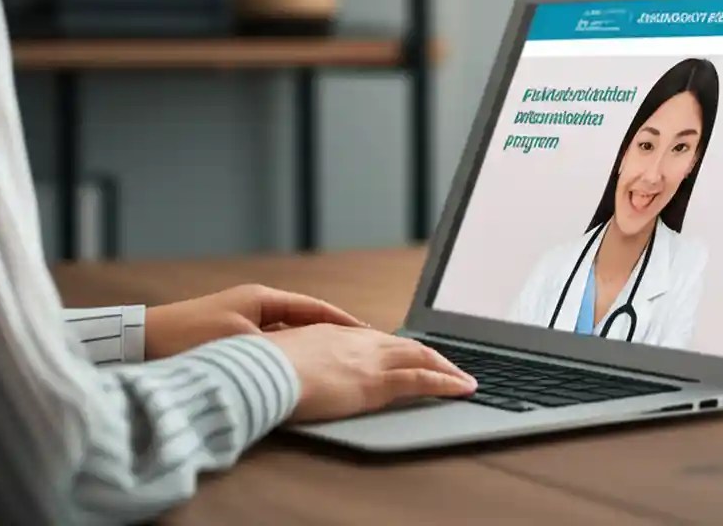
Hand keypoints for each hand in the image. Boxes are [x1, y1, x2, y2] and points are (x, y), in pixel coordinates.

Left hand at [144, 284, 365, 359]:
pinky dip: (289, 355)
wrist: (144, 341)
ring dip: (311, 345)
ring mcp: (243, 320)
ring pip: (289, 334)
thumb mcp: (238, 344)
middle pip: (306, 319)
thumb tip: (307, 361)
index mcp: (262, 299)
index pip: (315, 308)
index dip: (343, 321)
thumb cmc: (187, 337)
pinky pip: (272, 345)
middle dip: (333, 333)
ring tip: (336, 360)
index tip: (367, 334)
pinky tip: (297, 371)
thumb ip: (275, 351)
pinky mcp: (230, 338)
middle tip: (359, 348)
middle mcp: (255, 305)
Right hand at [263, 325, 477, 422]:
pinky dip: (446, 383)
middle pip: (403, 344)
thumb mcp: (279, 359)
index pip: (374, 339)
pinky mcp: (375, 382)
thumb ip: (295, 361)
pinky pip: (421, 380)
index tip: (408, 353)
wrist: (260, 371)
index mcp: (331, 334)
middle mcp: (355, 341)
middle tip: (448, 365)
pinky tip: (462, 389)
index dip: (395, 347)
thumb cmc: (259, 370)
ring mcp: (368, 360)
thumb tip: (293, 371)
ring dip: (446, 368)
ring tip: (464, 379)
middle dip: (429, 354)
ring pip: (420, 358)